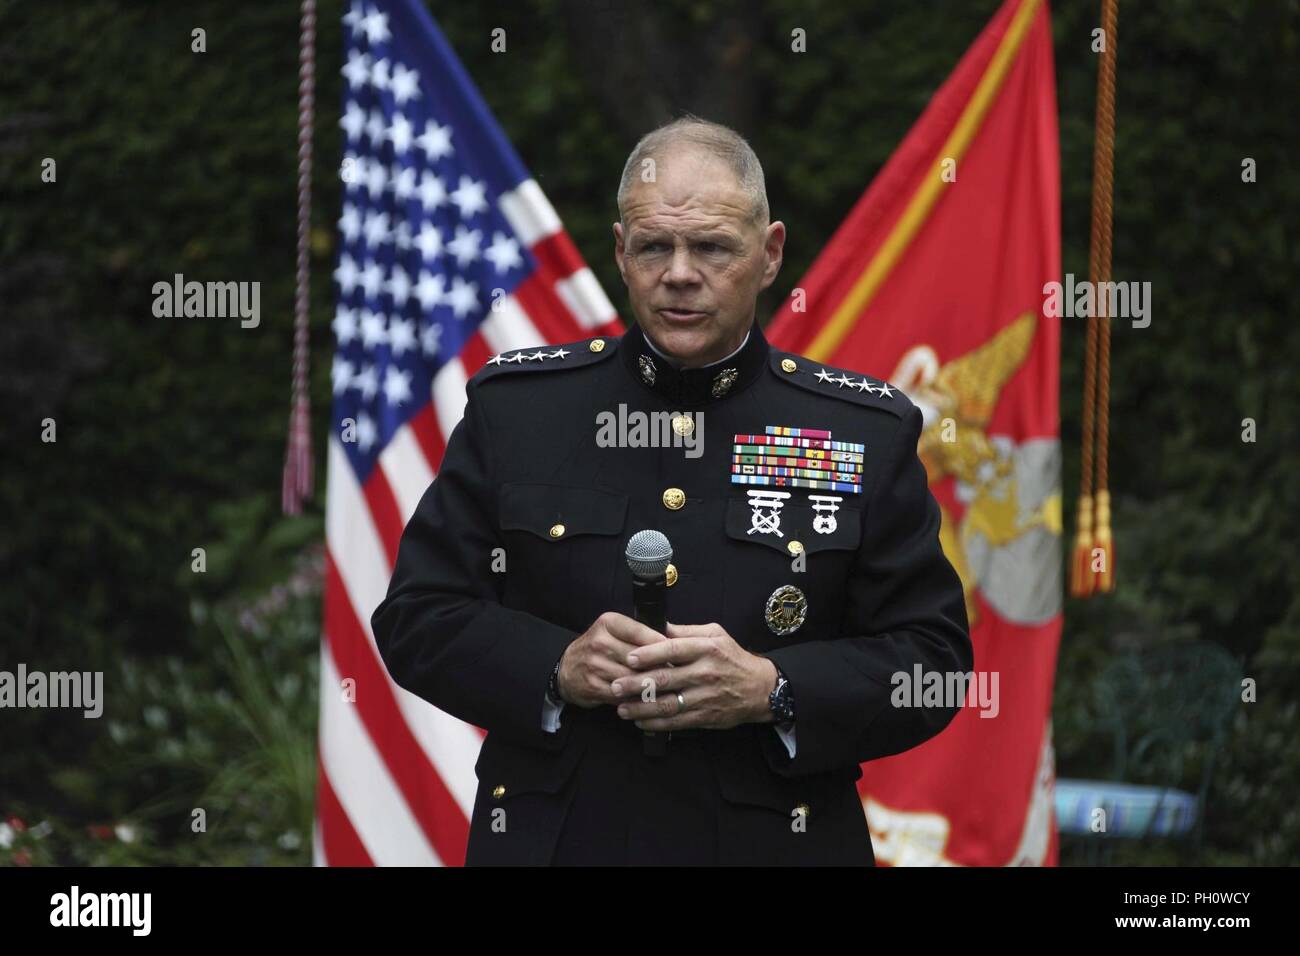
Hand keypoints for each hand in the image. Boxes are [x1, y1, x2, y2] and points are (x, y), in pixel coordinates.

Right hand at [557, 612, 667, 708]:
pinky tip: (647, 698)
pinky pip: (623, 694)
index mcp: (609, 623)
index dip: (663, 645)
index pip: (642, 632)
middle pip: (640, 657)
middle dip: (660, 667)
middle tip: (678, 675)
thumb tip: (673, 641)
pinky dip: (636, 698)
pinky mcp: (593, 685)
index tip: (679, 654)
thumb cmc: (598, 649)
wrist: (567, 669)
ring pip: (633, 677)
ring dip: (650, 685)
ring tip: (667, 689)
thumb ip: (639, 634)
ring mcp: (595, 664)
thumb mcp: (614, 632)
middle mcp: (600, 641)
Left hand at [610, 622, 777, 730]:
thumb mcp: (715, 634)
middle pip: (665, 679)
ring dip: (641, 708)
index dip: (649, 654)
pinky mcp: (706, 716)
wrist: (759, 688)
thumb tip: (657, 626)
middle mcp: (705, 673)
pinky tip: (639, 721)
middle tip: (615, 686)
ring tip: (620, 708)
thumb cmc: (733, 658)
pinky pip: (676, 721)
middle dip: (636, 684)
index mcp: (706, 649)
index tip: (629, 658)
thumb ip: (686, 631)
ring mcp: (705, 697)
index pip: (673, 650)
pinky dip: (655, 723)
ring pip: (667, 704)